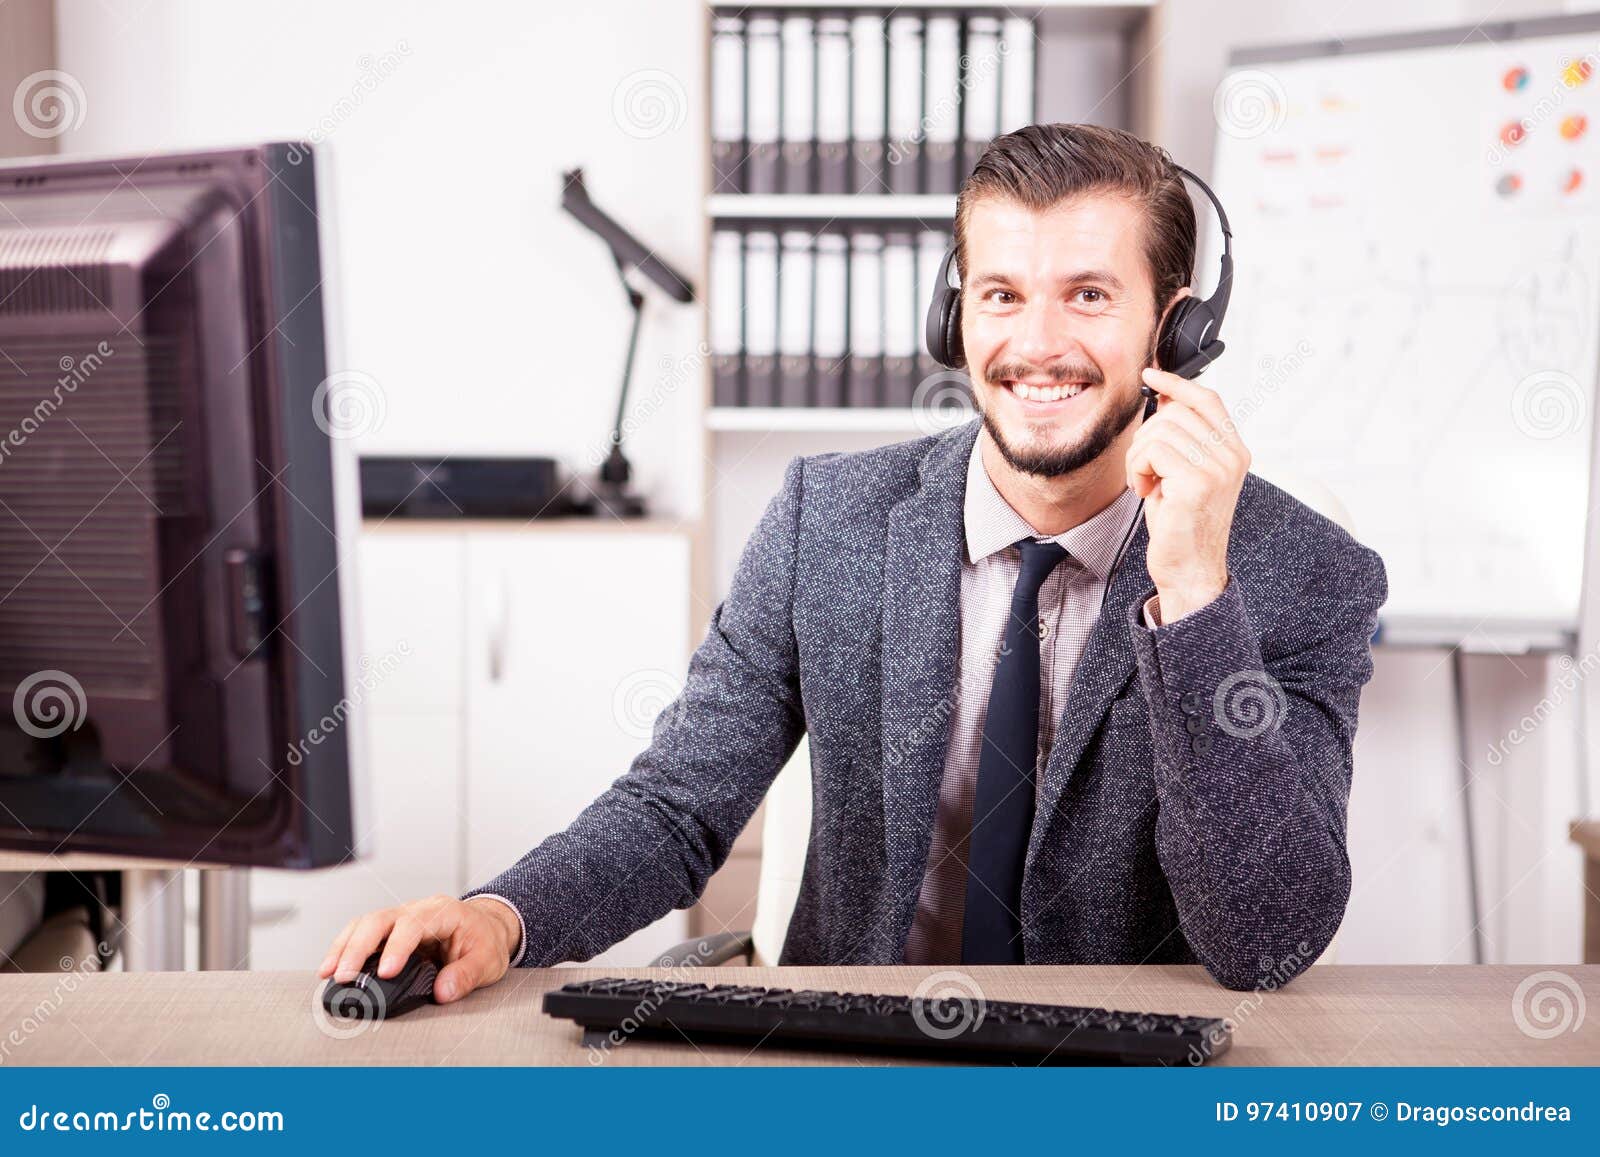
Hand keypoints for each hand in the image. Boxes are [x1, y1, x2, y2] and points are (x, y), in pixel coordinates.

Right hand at [317, 894, 520, 1003]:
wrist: (486, 926)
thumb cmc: (485, 940)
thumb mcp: (488, 960)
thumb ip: (467, 975)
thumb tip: (443, 991)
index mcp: (443, 912)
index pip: (414, 925)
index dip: (397, 947)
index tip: (386, 971)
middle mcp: (417, 910)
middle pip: (380, 920)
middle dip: (358, 947)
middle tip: (344, 975)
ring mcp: (401, 917)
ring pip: (364, 923)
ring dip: (344, 947)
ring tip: (328, 973)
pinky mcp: (390, 930)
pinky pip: (362, 933)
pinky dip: (344, 947)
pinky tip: (332, 967)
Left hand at [1126, 366, 1249, 621]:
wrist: (1190, 570)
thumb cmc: (1183, 524)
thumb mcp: (1183, 473)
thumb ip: (1181, 437)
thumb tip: (1163, 396)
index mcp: (1235, 450)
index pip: (1207, 399)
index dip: (1176, 383)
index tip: (1150, 375)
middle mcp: (1233, 456)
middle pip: (1175, 413)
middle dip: (1145, 437)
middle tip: (1144, 469)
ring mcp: (1218, 468)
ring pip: (1159, 431)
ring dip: (1139, 457)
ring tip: (1147, 483)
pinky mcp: (1197, 482)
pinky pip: (1153, 452)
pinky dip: (1138, 469)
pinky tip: (1146, 492)